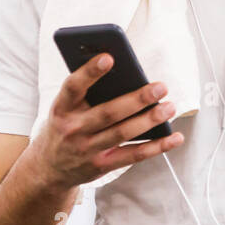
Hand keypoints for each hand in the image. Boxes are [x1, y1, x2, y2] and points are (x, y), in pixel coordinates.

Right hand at [27, 54, 183, 189]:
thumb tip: (126, 72)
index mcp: (61, 108)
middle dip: (136, 99)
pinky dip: (157, 147)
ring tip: (169, 107)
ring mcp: (87, 150)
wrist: (49, 167)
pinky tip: (175, 137)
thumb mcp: (66, 107)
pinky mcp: (101, 166)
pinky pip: (133, 155)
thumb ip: (88, 91)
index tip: (109, 57)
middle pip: (107, 113)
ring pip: (122, 133)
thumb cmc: (67, 125)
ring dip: (149, 120)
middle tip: (161, 87)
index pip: (73, 87)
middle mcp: (73, 129)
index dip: (89, 72)